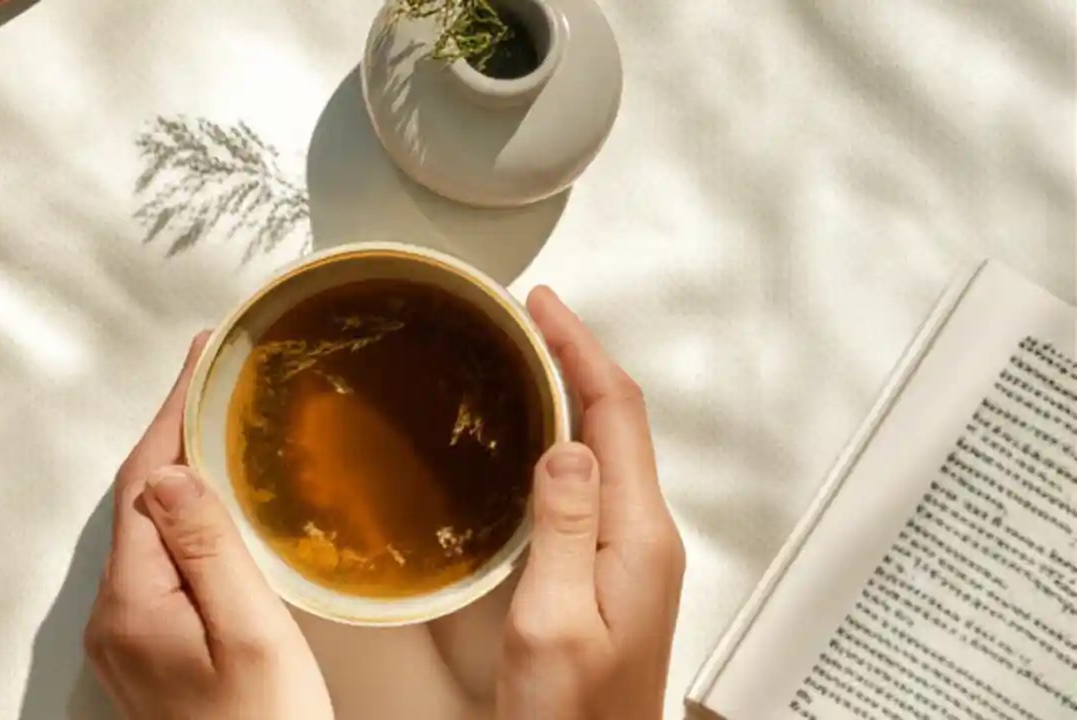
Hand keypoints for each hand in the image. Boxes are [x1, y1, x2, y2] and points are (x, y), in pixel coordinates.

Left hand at [84, 334, 333, 719]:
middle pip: (140, 500)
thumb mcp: (250, 635)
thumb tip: (172, 471)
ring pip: (151, 529)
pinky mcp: (149, 651)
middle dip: (174, 430)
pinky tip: (216, 500)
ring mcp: (128, 637)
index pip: (145, 482)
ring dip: (180, 470)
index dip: (171, 412)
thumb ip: (208, 550)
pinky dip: (186, 516)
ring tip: (221, 418)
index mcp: (135, 603)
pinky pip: (162, 560)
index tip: (202, 352)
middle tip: (218, 374)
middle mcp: (116, 616)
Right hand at [494, 287, 685, 718]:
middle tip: (525, 318)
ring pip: (608, 448)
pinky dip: (567, 439)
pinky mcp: (615, 571)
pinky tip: (535, 436)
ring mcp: (634, 553)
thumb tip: (566, 445)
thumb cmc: (569, 714)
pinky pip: (594, 481)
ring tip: (526, 357)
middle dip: (577, 359)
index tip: (541, 305)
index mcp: (637, 536)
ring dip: (573, 394)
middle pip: (619, 421)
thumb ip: (563, 529)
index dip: (580, 350)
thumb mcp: (554, 622)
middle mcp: (646, 535)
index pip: (615, 415)